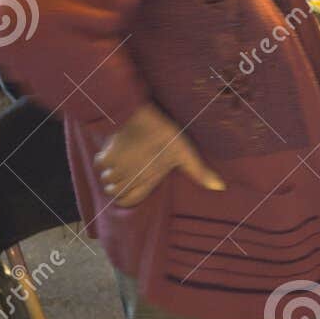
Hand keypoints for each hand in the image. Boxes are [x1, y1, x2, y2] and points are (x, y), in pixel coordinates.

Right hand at [95, 105, 223, 207]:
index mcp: (149, 180)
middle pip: (114, 193)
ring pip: (105, 180)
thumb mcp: (186, 154)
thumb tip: (221, 187)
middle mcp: (131, 178)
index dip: (128, 199)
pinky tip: (111, 154)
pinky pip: (98, 164)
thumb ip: (200, 172)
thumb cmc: (165, 135)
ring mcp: (118, 167)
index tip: (129, 192)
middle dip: (117, 188)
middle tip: (124, 177)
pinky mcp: (108, 154)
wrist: (141, 116)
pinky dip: (102, 161)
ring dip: (110, 175)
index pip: (130, 202)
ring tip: (119, 166)